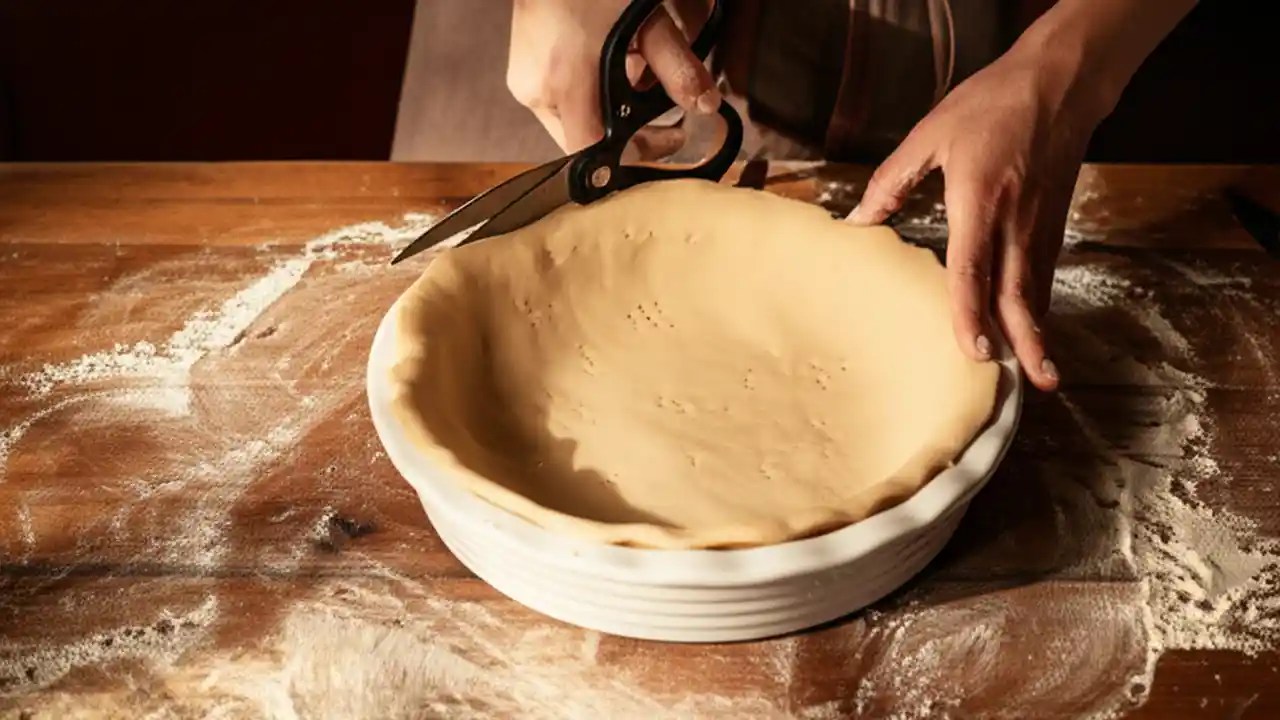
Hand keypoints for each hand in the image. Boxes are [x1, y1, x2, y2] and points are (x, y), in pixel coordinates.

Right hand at [507, 0, 720, 156]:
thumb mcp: (644, 19)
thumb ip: (675, 66)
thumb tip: (705, 104)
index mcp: (561, 82)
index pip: (594, 149)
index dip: (637, 153)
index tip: (672, 139)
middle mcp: (535, 89)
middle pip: (588, 138)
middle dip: (633, 127)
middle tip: (668, 113)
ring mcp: (525, 80)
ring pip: (579, 118)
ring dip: (616, 105)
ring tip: (643, 71)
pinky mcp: (525, 69)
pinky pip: (565, 97)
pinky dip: (596, 88)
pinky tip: (620, 59)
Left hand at [847, 43, 1104, 391]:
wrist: (1058, 84)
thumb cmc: (990, 105)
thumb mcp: (930, 135)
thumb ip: (891, 181)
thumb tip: (857, 221)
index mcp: (978, 199)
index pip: (973, 268)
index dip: (971, 312)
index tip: (972, 349)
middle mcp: (1014, 221)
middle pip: (1019, 293)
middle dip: (1025, 341)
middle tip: (1030, 384)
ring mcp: (1039, 226)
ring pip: (1037, 290)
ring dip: (1038, 333)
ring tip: (1041, 375)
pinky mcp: (1053, 225)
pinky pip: (1044, 276)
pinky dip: (1039, 308)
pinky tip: (1033, 331)